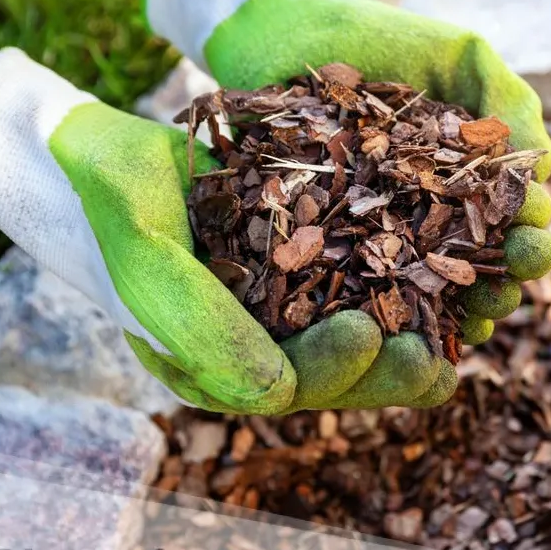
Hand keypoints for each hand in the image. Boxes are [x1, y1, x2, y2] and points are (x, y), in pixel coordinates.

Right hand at [0, 49, 457, 413]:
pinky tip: (439, 274)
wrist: (95, 154)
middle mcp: (246, 346)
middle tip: (433, 356)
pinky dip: (393, 286)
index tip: (370, 332)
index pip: (284, 387)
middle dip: (386, 372)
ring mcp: (272, 308)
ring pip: (348, 339)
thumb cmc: (114, 205)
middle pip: (331, 375)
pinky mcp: (293, 267)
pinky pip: (349, 289)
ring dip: (402, 340)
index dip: (334, 369)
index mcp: (209, 365)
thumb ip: (202, 328)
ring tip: (455, 332)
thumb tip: (278, 395)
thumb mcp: (149, 261)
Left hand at [146, 0, 550, 410]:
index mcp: (473, 181)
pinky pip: (363, 296)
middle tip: (504, 288)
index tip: (528, 237)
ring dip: (457, 318)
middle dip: (502, 286)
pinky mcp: (330, 252)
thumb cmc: (382, 40)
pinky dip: (389, 320)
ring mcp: (383, 239)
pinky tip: (405, 335)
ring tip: (467, 325)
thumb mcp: (460, 56)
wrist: (287, 34)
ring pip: (432, 297)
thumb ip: (510, 101)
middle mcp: (435, 219)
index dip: (529, 238)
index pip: (516, 224)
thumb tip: (542, 169)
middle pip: (482, 270)